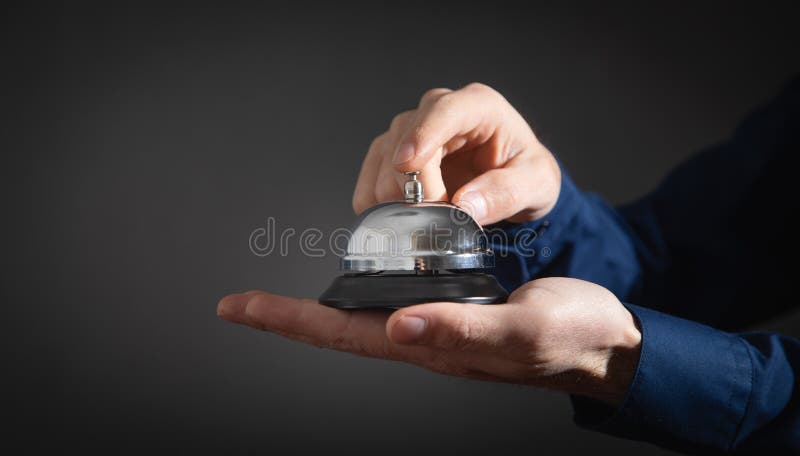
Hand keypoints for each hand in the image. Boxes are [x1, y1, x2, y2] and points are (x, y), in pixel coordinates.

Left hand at [217, 278, 641, 405]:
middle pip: (341, 329)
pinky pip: (395, 299)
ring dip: (318, 307)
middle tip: (242, 305)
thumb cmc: (569, 337)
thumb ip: (461, 330)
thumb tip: (398, 325)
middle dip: (289, 317)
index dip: (288, 320)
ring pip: (364, 316)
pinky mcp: (454, 309)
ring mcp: (437, 326)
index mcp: (432, 344)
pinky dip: (363, 287)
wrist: (601, 340)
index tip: (238, 308)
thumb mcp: (521, 330)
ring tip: (279, 297)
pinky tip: (356, 278)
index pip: (343, 335)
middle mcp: (425, 337)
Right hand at [353, 82, 560, 224]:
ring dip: (397, 197)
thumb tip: (465, 206)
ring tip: (426, 221)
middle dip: (417, 187)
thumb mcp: (537, 184)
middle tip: (440, 218)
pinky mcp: (393, 151)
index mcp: (479, 106)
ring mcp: (412, 130)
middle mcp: (440, 110)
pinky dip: (377, 202)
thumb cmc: (524, 172)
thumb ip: (506, 194)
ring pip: (384, 158)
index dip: (423, 134)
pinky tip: (396, 220)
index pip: (445, 111)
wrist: (512, 181)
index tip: (408, 164)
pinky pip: (371, 174)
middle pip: (407, 139)